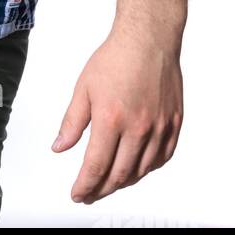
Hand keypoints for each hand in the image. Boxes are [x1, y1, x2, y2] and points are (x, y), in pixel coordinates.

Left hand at [52, 29, 183, 203]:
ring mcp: (159, 128)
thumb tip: (59, 147)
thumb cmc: (114, 59)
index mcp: (111, 119)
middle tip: (90, 194)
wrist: (148, 40)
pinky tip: (136, 169)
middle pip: (119, 174)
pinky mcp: (174, 124)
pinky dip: (147, 169)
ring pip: (142, 170)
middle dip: (102, 189)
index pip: (96, 165)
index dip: (85, 185)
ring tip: (109, 184)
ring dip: (124, 182)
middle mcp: (138, 128)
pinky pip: (162, 158)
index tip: (77, 194)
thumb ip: (72, 122)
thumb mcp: (83, 88)